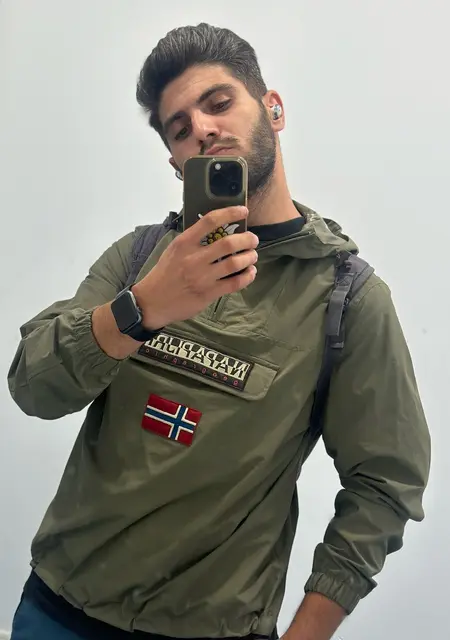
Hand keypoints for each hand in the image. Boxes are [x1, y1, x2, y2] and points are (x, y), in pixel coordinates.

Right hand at [132, 206, 258, 328]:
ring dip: (250, 257)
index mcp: (184, 243)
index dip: (230, 213)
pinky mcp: (208, 294)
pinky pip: (235, 283)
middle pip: (228, 243)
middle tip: (253, 239)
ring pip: (235, 263)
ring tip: (253, 255)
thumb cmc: (165, 274)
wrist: (152, 302)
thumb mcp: (174, 250)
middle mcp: (194, 258)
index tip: (243, 211)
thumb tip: (218, 230)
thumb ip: (193, 240)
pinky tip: (250, 272)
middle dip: (247, 239)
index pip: (210, 221)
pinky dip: (247, 276)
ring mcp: (202, 277)